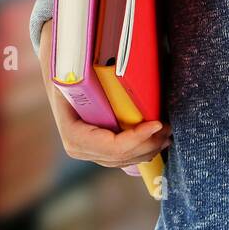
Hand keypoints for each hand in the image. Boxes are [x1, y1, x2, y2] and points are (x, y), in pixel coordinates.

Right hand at [38, 20, 172, 169]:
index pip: (111, 147)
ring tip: (168, 133)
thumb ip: (93, 77)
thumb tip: (119, 70)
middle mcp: (79, 148)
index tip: (157, 123)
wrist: (60, 74)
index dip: (137, 139)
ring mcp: (89, 152)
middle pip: (122, 156)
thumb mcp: (76, 73)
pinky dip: (142, 149)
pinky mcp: (98, 149)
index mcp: (74, 134)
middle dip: (149, 144)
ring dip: (149, 149)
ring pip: (125, 159)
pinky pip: (123, 156)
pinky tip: (157, 140)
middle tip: (169, 127)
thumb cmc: (70, 71)